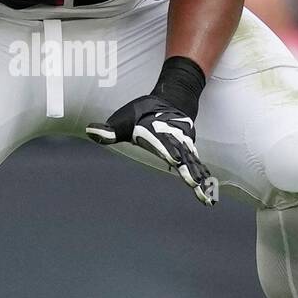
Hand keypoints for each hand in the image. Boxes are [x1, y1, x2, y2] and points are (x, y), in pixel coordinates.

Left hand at [86, 94, 215, 205]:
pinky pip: (198, 166)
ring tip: (206, 195)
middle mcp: (174, 141)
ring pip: (193, 164)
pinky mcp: (190, 152)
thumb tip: (89, 131)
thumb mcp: (123, 120)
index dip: (169, 150)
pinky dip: (203, 179)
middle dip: (189, 170)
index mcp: (157, 133)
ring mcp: (185, 147)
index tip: (175, 159)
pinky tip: (208, 195)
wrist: (171, 101)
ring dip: (199, 179)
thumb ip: (109, 130)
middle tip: (194, 183)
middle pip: (183, 157)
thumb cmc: (142, 114)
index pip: (164, 143)